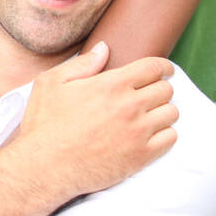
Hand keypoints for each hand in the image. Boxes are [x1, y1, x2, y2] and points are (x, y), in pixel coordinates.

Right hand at [8, 43, 177, 203]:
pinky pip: (170, 138)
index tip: (163, 71)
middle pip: (166, 90)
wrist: (44, 167)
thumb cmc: (44, 124)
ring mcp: (138, 132)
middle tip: (149, 96)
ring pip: (171, 113)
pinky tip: (150, 135)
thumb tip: (105, 48)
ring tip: (149, 116)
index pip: (154, 67)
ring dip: (163, 112)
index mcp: (111, 84)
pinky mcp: (141, 156)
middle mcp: (130, 105)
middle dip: (159, 89)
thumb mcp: (51, 83)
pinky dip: (164, 134)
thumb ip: (82, 64)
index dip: (162, 67)